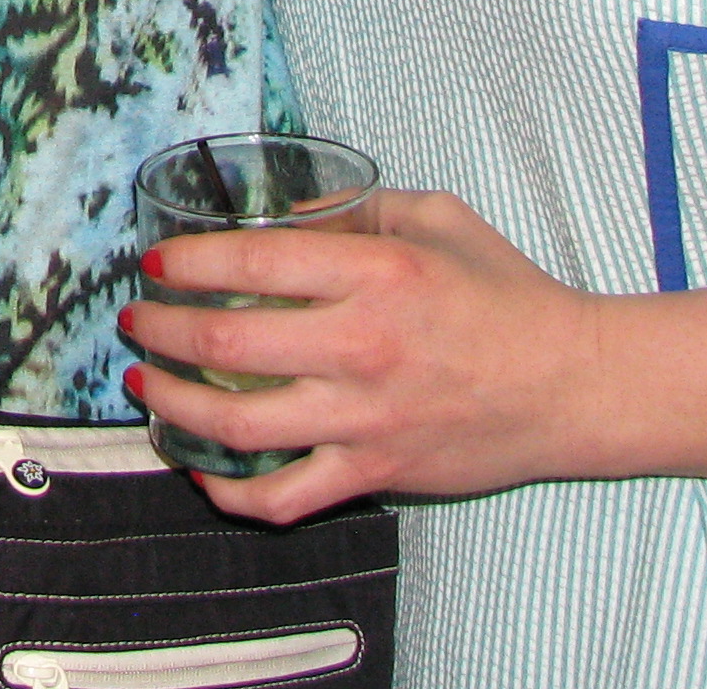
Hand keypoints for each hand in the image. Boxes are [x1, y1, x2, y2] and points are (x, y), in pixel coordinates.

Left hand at [120, 189, 607, 525]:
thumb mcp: (435, 217)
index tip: (157, 262)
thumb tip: (283, 215)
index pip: (249, 261)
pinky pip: (283, 496)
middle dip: (160, 328)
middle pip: (224, 341)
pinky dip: (232, 493)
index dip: (187, 260)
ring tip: (144, 388)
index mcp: (373, 273)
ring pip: (236, 424)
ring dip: (173, 406)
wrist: (569, 384)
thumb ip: (356, 209)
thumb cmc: (504, 295)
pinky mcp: (373, 472)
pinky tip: (204, 472)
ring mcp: (363, 418)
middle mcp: (359, 345)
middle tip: (137, 320)